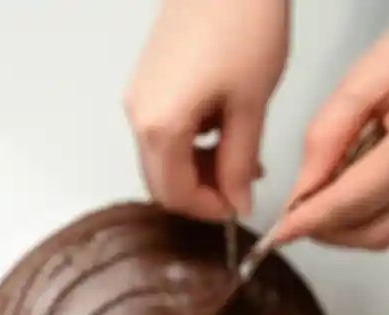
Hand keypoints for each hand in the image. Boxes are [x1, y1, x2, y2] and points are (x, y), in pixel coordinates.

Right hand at [124, 0, 286, 219]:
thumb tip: (236, 203)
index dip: (210, 211)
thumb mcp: (251, 105)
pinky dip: (188, 143)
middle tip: (241, 186)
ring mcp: (137, 99)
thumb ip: (240, 162)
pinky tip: (222, 124)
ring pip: (160, 158)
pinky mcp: (145, 82)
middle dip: (200, 193)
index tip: (242, 207)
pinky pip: (160, 130)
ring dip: (195, 168)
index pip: (177, 196)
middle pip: (161, 182)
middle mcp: (138, 118)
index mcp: (161, 129)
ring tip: (241, 153)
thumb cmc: (243, 28)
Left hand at [273, 0, 388, 249]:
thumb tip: (300, 192)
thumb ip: (326, 137)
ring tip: (323, 197)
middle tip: (295, 217)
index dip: (309, 223)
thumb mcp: (365, 79)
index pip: (353, 202)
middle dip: (328, 232)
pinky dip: (376, 208)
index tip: (277, 234)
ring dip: (351, 225)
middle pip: (377, 233)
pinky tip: (357, 182)